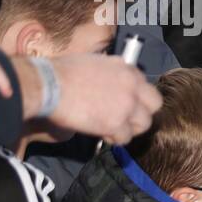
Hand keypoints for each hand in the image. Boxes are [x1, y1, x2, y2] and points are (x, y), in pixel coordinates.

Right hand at [20, 53, 161, 143]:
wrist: (47, 84)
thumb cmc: (62, 72)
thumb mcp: (95, 62)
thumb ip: (112, 72)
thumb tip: (112, 81)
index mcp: (127, 68)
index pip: (147, 86)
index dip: (137, 98)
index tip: (126, 103)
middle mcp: (132, 85)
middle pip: (154, 105)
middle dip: (142, 113)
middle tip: (126, 119)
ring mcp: (126, 105)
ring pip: (143, 124)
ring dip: (130, 128)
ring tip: (113, 129)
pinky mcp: (115, 123)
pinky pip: (125, 138)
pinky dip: (115, 139)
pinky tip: (104, 135)